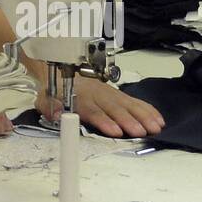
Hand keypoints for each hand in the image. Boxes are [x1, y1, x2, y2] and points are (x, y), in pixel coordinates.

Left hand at [40, 77, 163, 138]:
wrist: (60, 70)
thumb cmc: (54, 90)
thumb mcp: (44, 98)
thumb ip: (49, 107)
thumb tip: (56, 114)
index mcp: (79, 98)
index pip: (93, 111)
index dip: (104, 121)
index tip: (116, 131)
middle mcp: (97, 95)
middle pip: (114, 108)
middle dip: (128, 120)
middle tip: (140, 131)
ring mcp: (109, 93)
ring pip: (128, 104)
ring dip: (142, 116)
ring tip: (155, 128)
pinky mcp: (118, 94)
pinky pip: (134, 100)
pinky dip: (147, 109)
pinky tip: (158, 119)